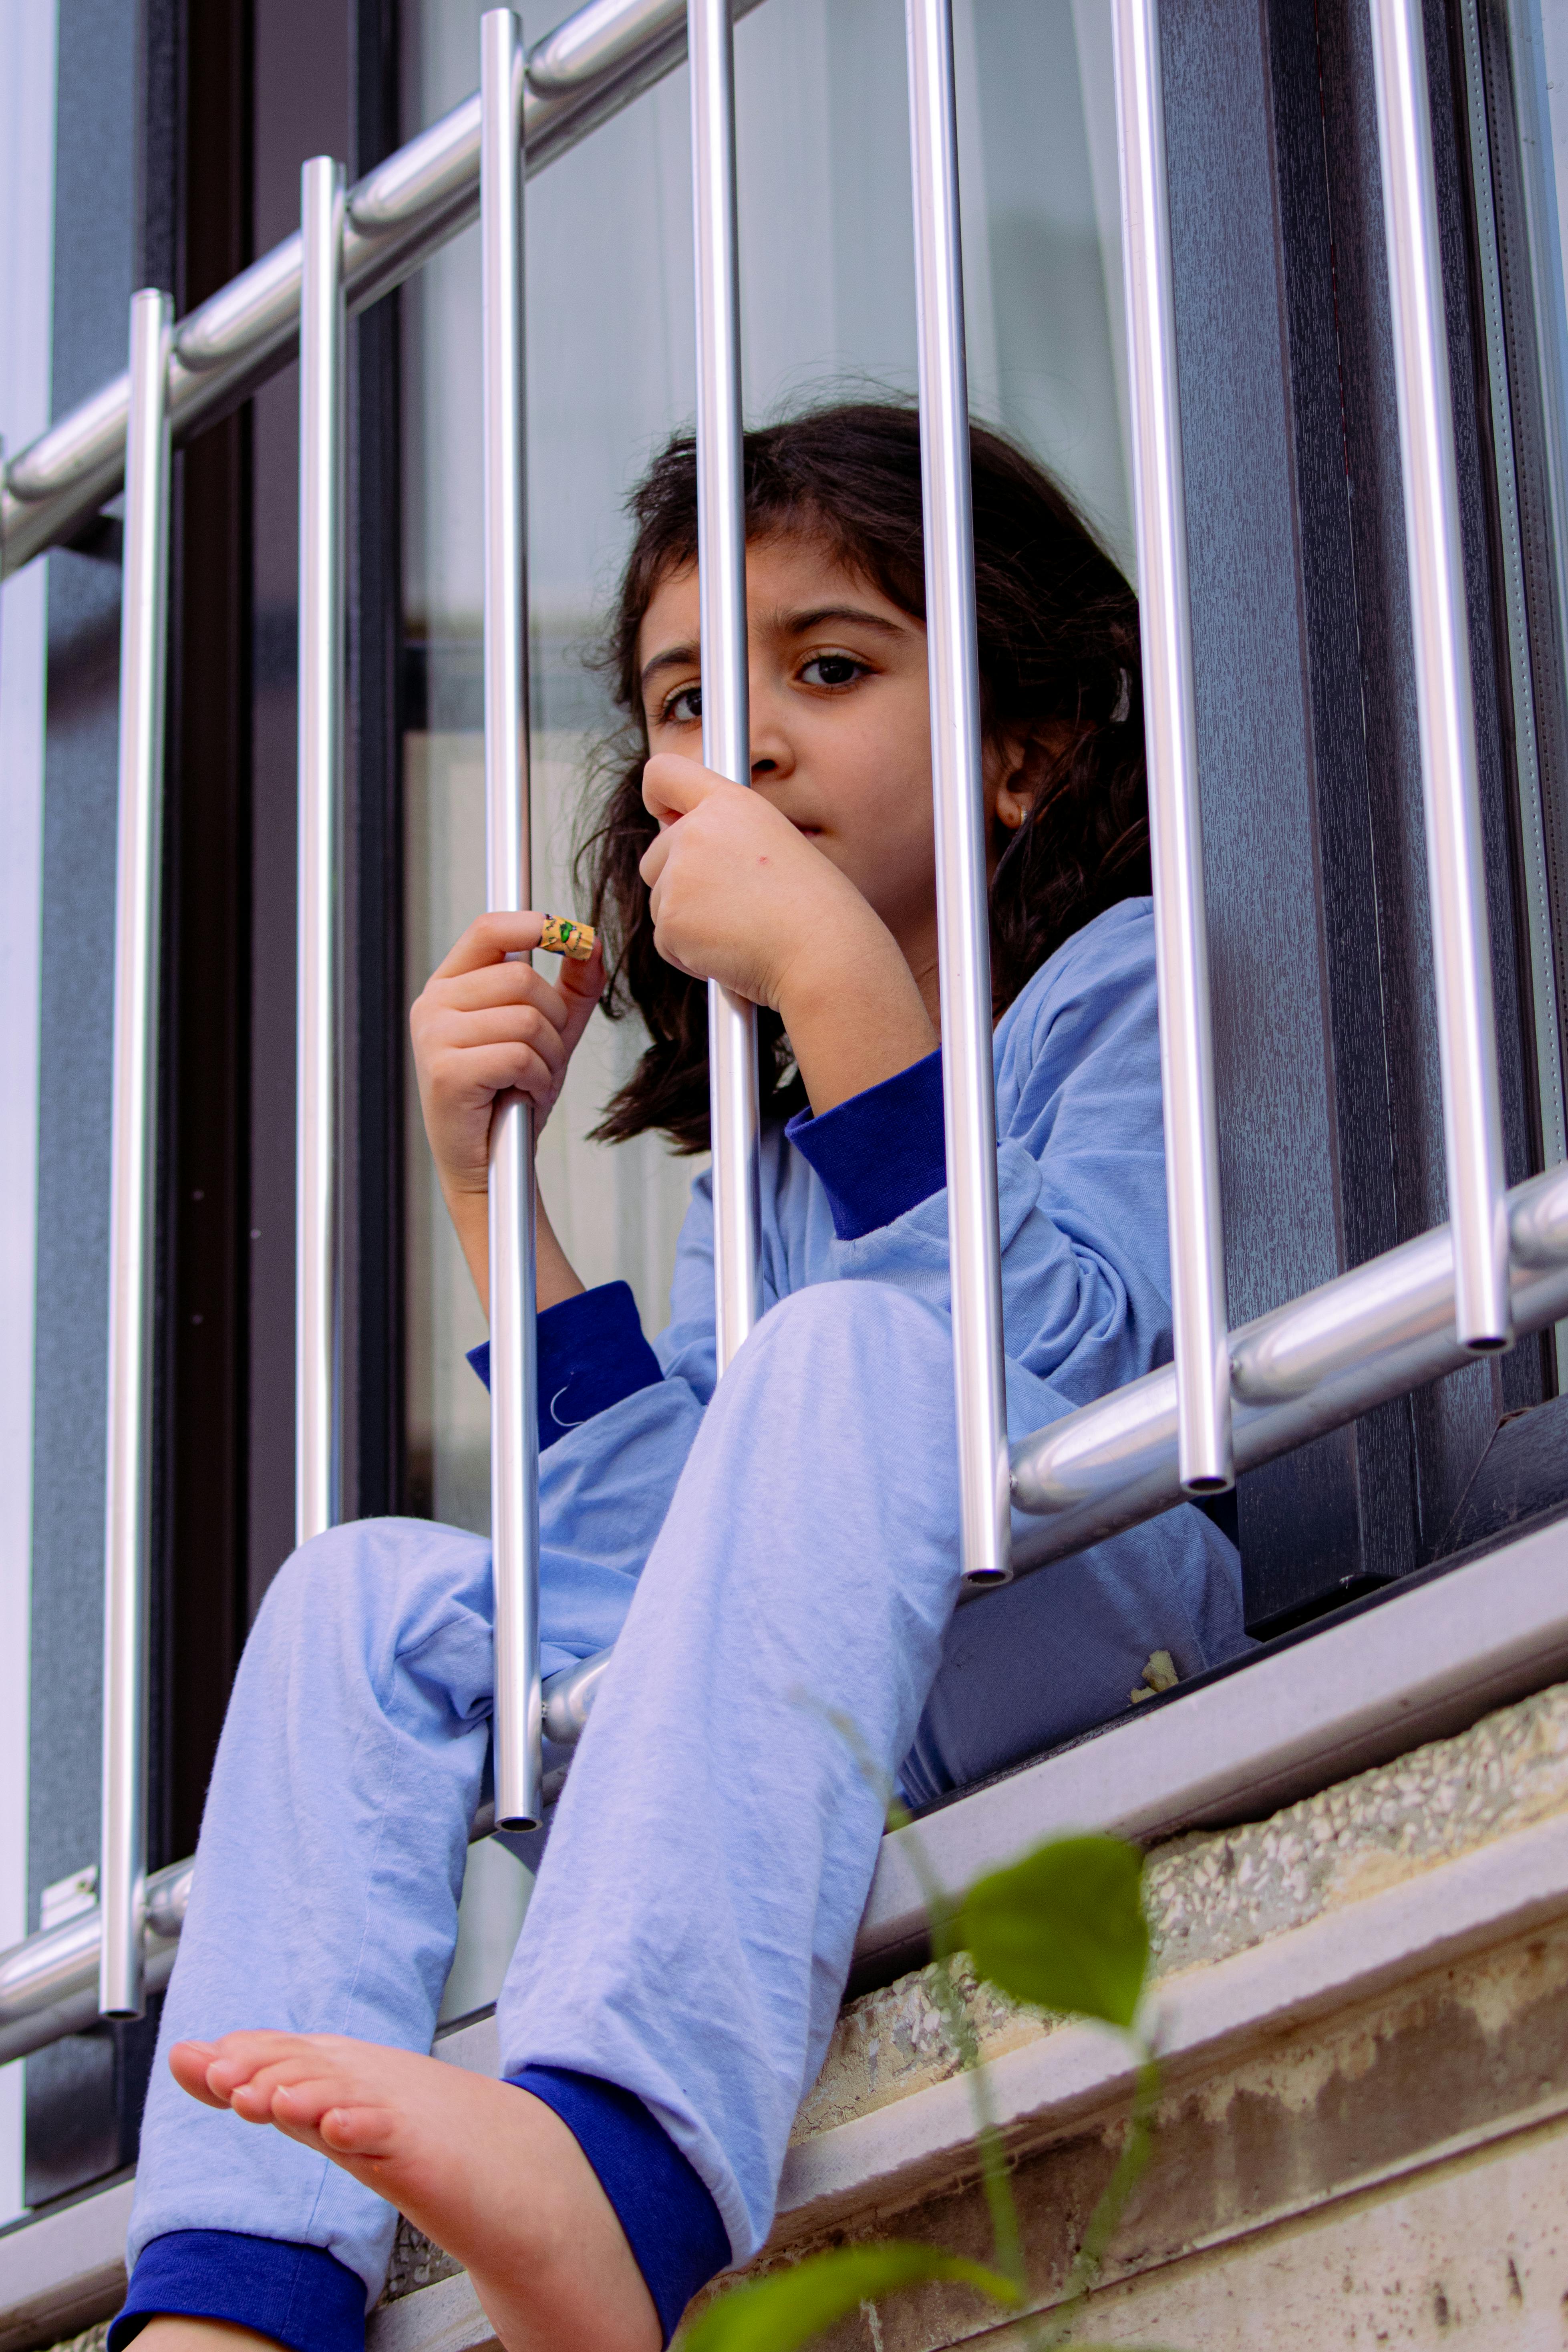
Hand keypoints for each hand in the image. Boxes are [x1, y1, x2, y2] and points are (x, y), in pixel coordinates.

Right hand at [411, 914, 603, 1310]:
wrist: (491, 1163)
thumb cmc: (511, 1094)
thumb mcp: (550, 1031)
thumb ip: (571, 986)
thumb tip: (591, 941)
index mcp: (451, 985)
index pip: (489, 929)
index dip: (535, 924)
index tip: (571, 936)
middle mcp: (434, 1005)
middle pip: (522, 980)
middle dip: (553, 1021)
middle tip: (542, 1057)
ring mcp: (434, 1037)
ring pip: (526, 1019)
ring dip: (548, 1056)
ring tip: (530, 1079)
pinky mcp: (445, 1072)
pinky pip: (519, 1055)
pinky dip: (537, 1079)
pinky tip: (522, 1094)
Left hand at [640, 755, 937, 1112]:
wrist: (822, 951)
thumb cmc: (812, 908)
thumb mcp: (776, 845)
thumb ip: (727, 835)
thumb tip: (681, 844)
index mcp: (729, 803)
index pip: (665, 774)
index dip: (658, 795)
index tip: (665, 813)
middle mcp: (697, 831)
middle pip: (656, 854)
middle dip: (680, 882)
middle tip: (732, 904)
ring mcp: (679, 876)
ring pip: (660, 901)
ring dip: (689, 922)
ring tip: (740, 929)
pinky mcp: (671, 921)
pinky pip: (665, 940)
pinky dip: (690, 954)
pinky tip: (731, 952)